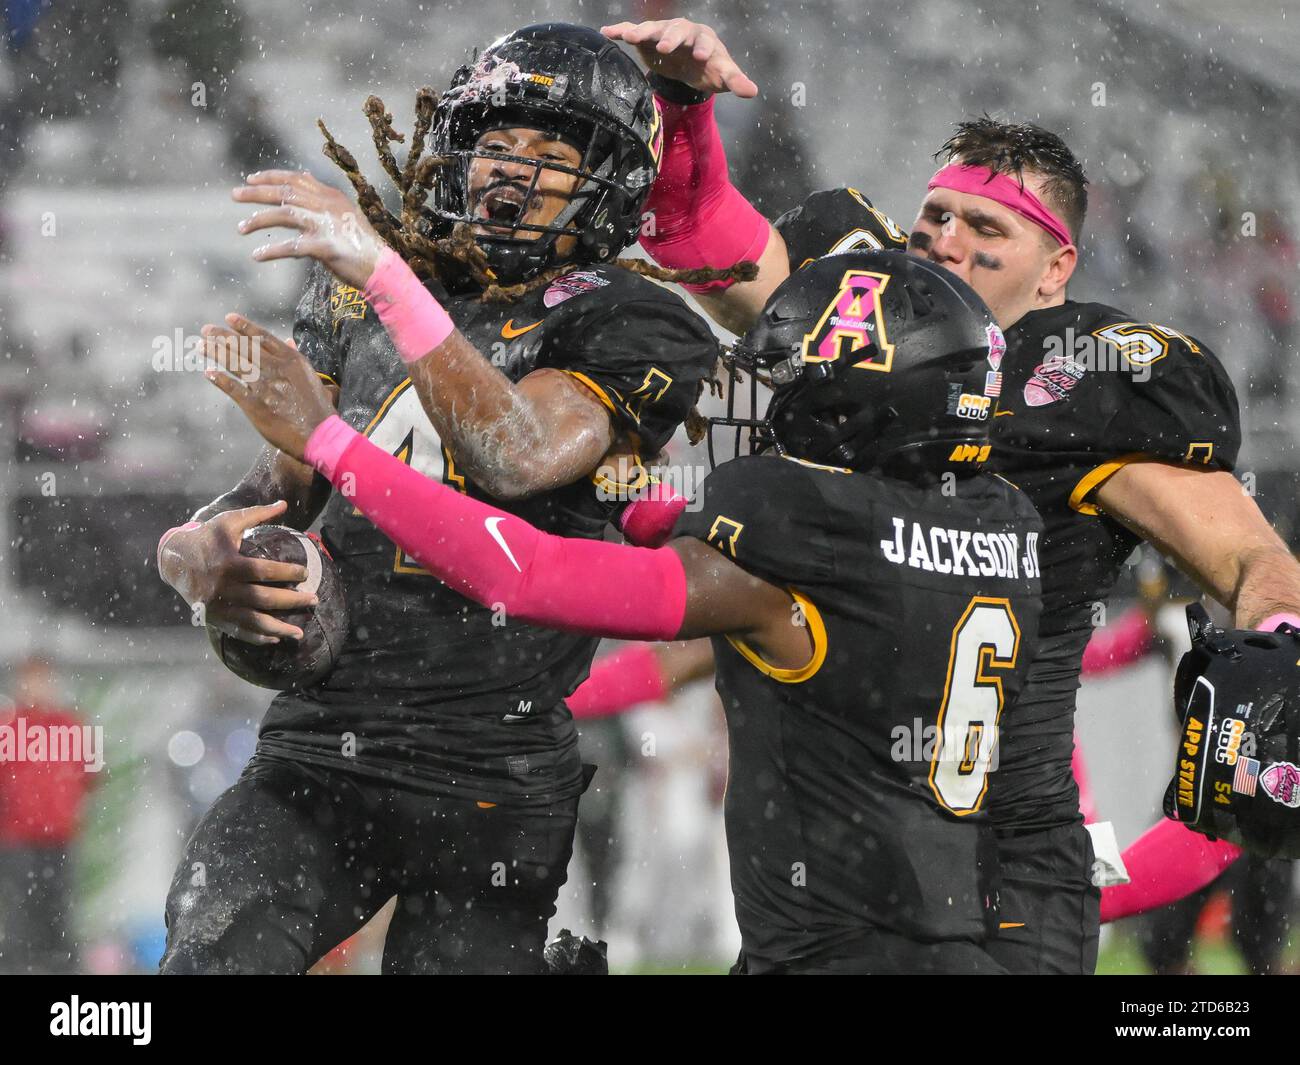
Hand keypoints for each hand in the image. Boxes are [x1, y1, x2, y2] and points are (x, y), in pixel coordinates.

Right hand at [159, 501, 314, 644]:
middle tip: (314, 600)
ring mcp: (219, 606)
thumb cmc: (207, 537)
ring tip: (300, 632)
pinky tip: (276, 638)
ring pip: (254, 621)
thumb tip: (284, 503)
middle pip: (264, 598)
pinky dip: (258, 637)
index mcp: (230, 564)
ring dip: (279, 628)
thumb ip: (257, 513)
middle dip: (292, 601)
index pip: (265, 571)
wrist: (174, 560)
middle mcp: (224, 588)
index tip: (306, 573)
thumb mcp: (229, 522)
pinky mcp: (214, 618)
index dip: (288, 573)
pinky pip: (239, 631)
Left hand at [203, 314, 335, 461]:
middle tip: (206, 330)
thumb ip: (296, 358)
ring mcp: (264, 386)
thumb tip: (288, 341)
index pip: (263, 337)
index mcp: (290, 360)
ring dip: (216, 353)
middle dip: (222, 336)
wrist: (319, 434)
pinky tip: (208, 373)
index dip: (244, 326)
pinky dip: (219, 380)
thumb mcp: (310, 376)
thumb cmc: (317, 407)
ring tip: (201, 346)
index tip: (228, 318)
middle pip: (244, 347)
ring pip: (235, 364)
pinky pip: (233, 388)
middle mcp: (276, 368)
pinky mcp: (255, 405)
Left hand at [234, 170, 387, 289]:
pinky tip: (257, 255)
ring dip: (259, 220)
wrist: (382, 269)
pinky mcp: (326, 248)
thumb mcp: (343, 213)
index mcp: (331, 196)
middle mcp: (328, 206)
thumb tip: (303, 177)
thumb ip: (323, 197)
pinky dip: (272, 250)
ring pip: (285, 215)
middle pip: (285, 193)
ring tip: (241, 229)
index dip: (271, 177)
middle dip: (256, 193)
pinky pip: (292, 247)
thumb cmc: (361, 245)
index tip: (250, 178)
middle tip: (234, 195)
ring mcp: (327, 226)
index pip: (296, 180)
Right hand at [602, 18, 758, 97]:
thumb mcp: (722, 75)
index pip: (703, 40)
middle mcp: (682, 31)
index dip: (702, 47)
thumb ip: (735, 81)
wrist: (691, 62)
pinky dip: (620, 30)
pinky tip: (607, 32)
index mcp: (703, 38)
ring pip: (653, 29)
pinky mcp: (647, 39)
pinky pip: (632, 31)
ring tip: (631, 37)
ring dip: (642, 32)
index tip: (700, 57)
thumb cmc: (709, 67)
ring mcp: (663, 33)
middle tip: (666, 47)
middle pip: (677, 30)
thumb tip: (752, 91)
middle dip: (671, 37)